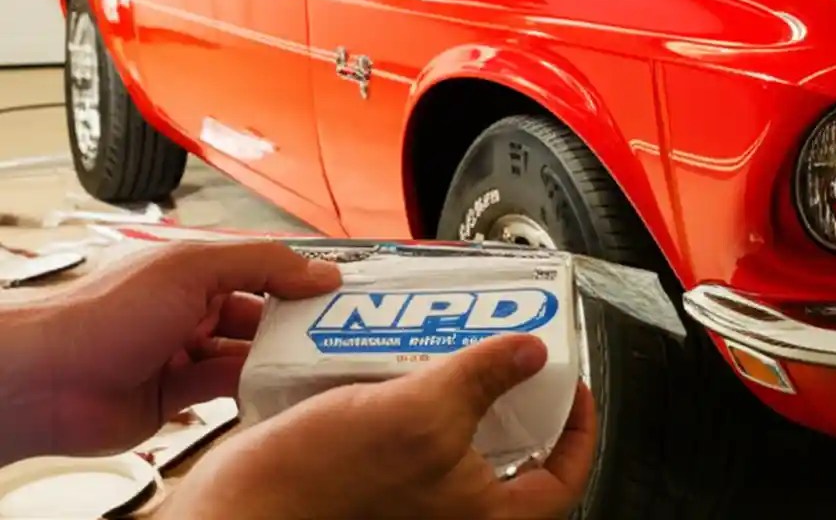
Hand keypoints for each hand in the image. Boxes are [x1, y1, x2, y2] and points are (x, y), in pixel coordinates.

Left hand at [0, 242, 340, 463]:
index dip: (303, 282)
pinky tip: (276, 391)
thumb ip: (261, 265)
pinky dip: (252, 391)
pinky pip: (227, 390)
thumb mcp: (192, 269)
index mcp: (195, 269)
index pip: (264, 269)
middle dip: (297, 327)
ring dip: (277, 361)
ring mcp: (184, 352)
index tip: (342, 297)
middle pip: (261, 315)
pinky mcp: (176, 396)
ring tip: (313, 367)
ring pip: (248, 355)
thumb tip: (320, 270)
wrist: (46, 381)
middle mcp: (191, 308)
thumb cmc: (101, 313)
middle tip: (339, 337)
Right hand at [159, 334, 596, 519]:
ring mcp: (416, 506)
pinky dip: (422, 408)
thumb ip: (483, 378)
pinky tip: (408, 370)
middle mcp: (455, 517)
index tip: (572, 385)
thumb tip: (531, 351)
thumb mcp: (419, 412)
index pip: (562, 480)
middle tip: (515, 357)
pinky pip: (419, 447)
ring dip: (467, 398)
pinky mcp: (379, 489)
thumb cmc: (321, 484)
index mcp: (485, 517)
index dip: (578, 429)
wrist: (239, 511)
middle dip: (516, 402)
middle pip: (513, 459)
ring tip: (463, 351)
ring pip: (463, 448)